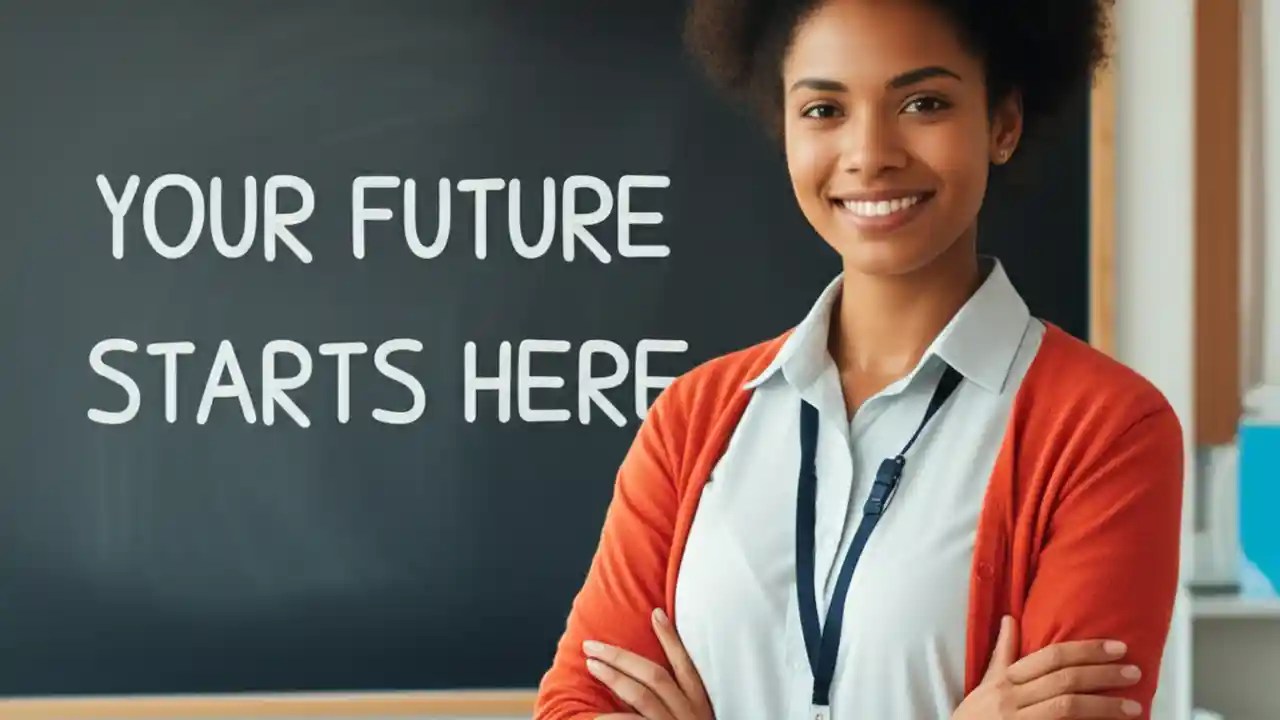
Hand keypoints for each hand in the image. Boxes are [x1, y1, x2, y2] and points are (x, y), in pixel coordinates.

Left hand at [582, 607, 713, 719]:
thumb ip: (671, 706)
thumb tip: (639, 685)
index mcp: (700, 708)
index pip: (686, 666)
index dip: (671, 639)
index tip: (655, 613)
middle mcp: (691, 717)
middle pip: (655, 676)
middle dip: (622, 657)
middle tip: (593, 646)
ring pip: (642, 696)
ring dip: (614, 676)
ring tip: (591, 666)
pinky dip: (611, 718)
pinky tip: (593, 713)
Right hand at [952, 615, 1144, 718]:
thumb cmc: (975, 716)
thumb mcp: (987, 683)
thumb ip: (1003, 654)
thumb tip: (1009, 619)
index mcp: (1005, 680)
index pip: (1051, 658)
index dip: (1086, 650)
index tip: (1117, 647)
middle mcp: (1012, 699)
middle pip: (1065, 681)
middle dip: (1103, 675)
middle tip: (1135, 671)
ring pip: (1068, 708)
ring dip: (1105, 707)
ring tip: (1134, 706)